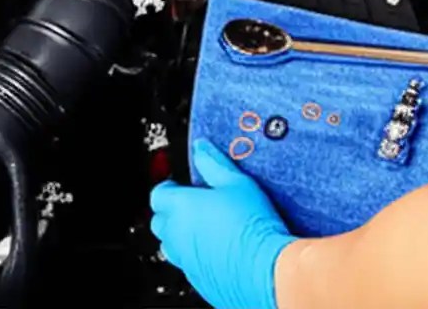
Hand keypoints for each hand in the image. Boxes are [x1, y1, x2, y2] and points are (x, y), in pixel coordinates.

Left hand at [150, 139, 295, 308]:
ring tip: (207, 231)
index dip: (169, 188)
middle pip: (160, 221)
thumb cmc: (253, 226)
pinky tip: (218, 251)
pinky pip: (188, 264)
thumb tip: (201, 149)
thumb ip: (214, 163)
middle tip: (194, 209)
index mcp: (180, 207)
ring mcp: (185, 258)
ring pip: (171, 245)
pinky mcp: (197, 278)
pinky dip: (196, 256)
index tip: (179, 187)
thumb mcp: (237, 183)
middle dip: (171, 214)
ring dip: (181, 237)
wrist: (268, 270)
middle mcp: (176, 234)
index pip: (158, 194)